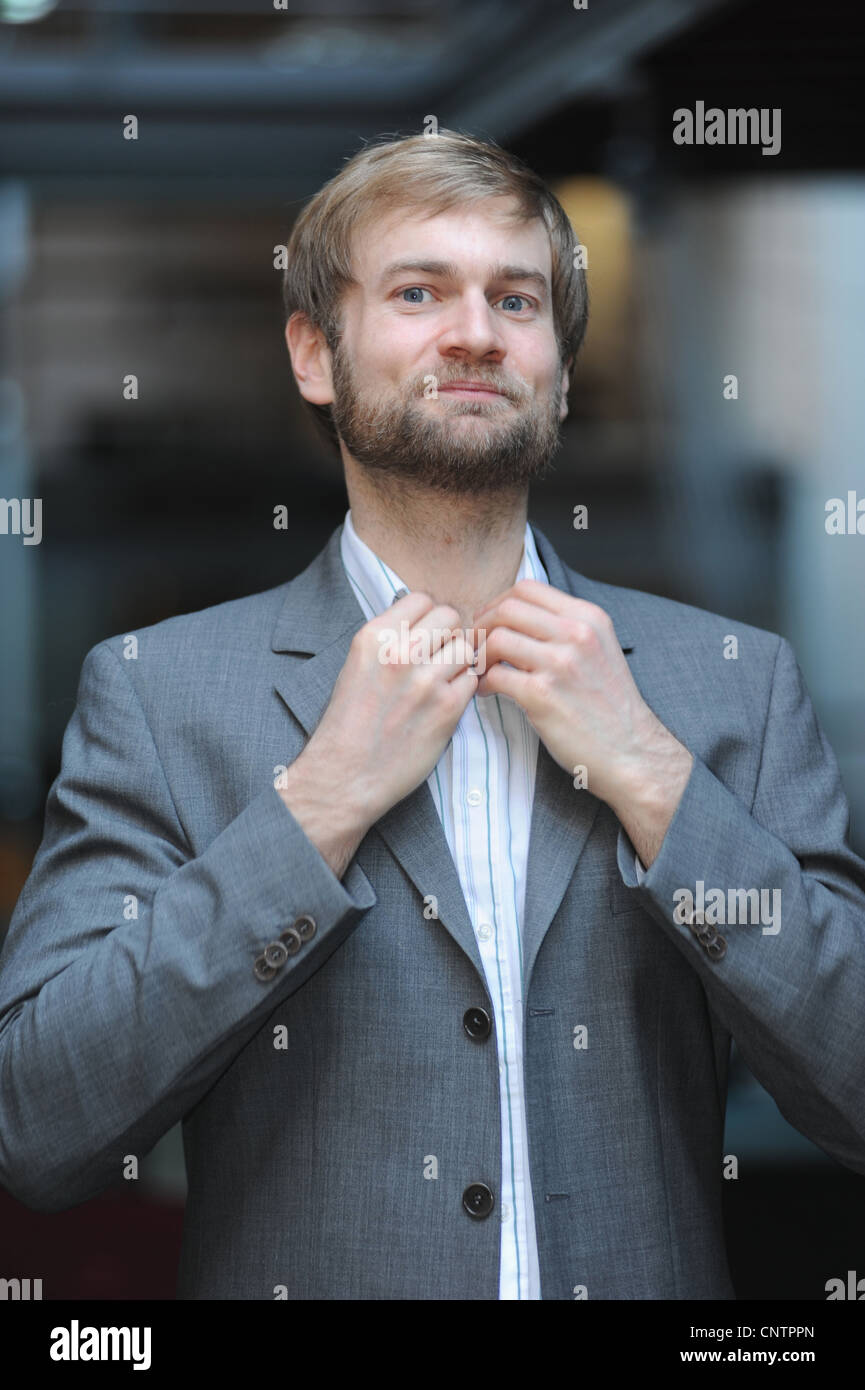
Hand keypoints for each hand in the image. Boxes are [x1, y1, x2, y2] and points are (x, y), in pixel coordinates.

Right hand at [292, 591, 477, 833]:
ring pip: (467, 646)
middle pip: (450, 617)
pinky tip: (446, 701)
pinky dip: (465, 687)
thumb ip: (389, 639)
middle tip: (439, 657)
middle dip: (449, 634)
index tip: (426, 634)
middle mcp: (399, 652)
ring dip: (460, 661)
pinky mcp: (446, 708)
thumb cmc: (349, 724)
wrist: (345, 775)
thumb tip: (423, 621)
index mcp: (374, 637)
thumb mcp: (357, 665)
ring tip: (443, 680)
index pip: (422, 599)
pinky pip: (473, 679)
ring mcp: (426, 680)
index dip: (429, 616)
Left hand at [473, 579, 687, 815]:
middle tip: (476, 646)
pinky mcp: (543, 695)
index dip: (498, 602)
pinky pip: (495, 676)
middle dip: (482, 626)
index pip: (528, 588)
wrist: (631, 751)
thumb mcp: (600, 649)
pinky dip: (483, 683)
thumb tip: (520, 618)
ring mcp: (560, 664)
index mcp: (589, 618)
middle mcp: (577, 634)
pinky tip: (489, 692)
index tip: (489, 622)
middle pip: (507, 608)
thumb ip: (567, 628)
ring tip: (483, 671)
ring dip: (480, 655)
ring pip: (497, 639)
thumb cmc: (609, 706)